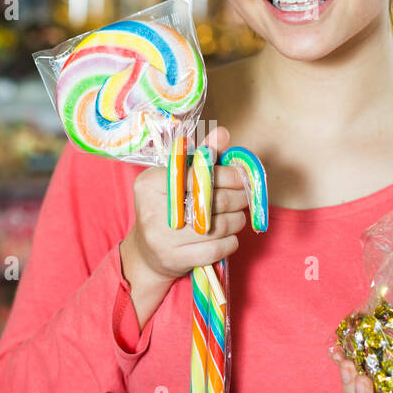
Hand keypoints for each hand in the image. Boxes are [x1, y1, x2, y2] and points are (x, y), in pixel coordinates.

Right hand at [120, 124, 249, 286]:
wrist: (146, 253)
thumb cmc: (167, 208)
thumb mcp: (176, 179)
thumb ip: (200, 157)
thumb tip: (223, 133)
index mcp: (150, 183)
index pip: (198, 175)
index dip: (228, 175)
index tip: (243, 176)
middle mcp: (152, 210)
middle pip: (212, 200)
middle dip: (238, 197)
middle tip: (246, 196)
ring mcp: (162, 238)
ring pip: (218, 226)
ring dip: (237, 220)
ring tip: (238, 215)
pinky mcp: (174, 259)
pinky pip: (217, 249)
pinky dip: (231, 241)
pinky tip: (229, 236)